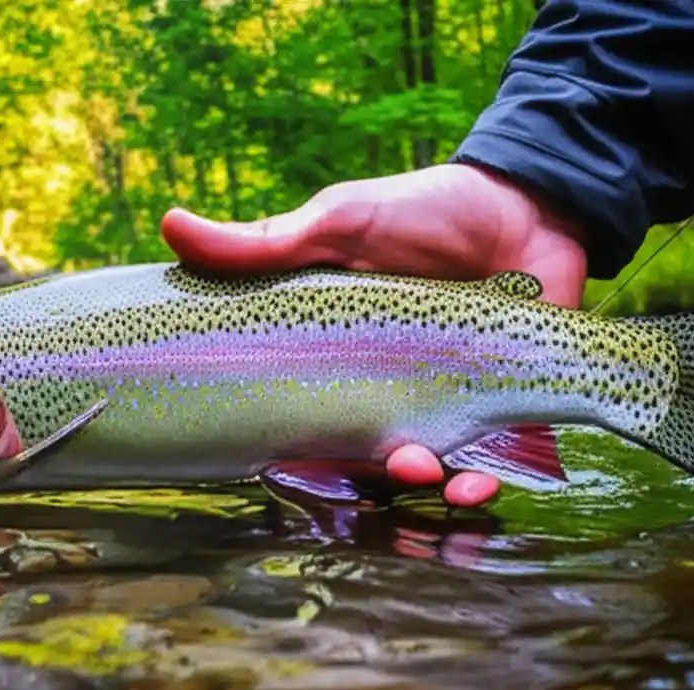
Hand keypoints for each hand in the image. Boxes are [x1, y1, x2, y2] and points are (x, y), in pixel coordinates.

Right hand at [160, 162, 587, 506]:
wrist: (524, 201)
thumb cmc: (422, 211)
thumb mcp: (339, 224)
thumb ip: (265, 244)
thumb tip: (168, 224)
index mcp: (336, 355)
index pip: (301, 418)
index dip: (288, 450)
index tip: (278, 465)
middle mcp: (383, 389)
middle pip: (359, 455)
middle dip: (364, 473)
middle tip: (382, 463)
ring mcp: (441, 402)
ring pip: (419, 468)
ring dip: (422, 484)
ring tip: (429, 474)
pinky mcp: (498, 407)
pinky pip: (487, 462)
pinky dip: (480, 482)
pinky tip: (478, 485)